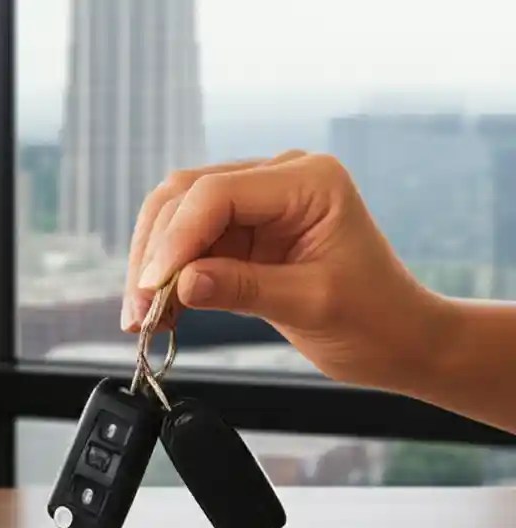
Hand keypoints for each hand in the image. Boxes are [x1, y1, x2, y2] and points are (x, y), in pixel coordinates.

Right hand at [122, 151, 454, 393]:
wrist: (400, 338)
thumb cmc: (375, 318)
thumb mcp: (310, 305)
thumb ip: (244, 289)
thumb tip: (181, 284)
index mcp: (309, 181)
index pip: (218, 194)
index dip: (176, 240)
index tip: (154, 288)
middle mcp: (279, 179)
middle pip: (185, 197)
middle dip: (154, 253)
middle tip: (138, 309)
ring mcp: (257, 202)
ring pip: (175, 217)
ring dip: (152, 265)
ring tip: (142, 316)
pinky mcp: (241, 231)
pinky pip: (188, 243)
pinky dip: (167, 277)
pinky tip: (160, 311)